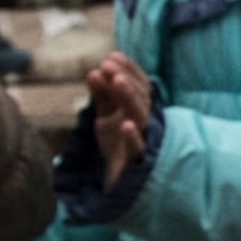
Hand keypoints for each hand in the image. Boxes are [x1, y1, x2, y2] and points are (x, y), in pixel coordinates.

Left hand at [84, 54, 154, 187]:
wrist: (121, 184)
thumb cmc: (116, 147)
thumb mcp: (106, 118)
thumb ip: (102, 96)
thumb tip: (95, 71)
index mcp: (139, 111)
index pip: (140, 86)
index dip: (129, 71)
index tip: (113, 56)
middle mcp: (145, 124)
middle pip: (140, 98)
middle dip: (126, 80)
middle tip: (109, 64)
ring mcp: (143, 142)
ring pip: (141, 117)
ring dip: (129, 98)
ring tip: (117, 80)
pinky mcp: (136, 163)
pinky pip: (137, 149)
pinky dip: (132, 137)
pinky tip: (125, 124)